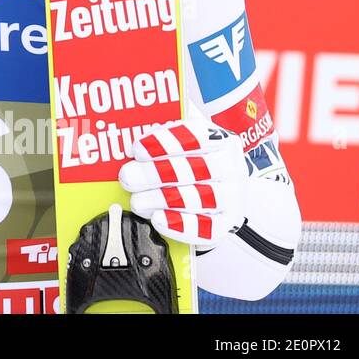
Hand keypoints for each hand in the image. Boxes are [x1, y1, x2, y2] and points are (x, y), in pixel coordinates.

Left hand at [119, 119, 246, 247]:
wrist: (217, 184)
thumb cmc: (190, 159)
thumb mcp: (176, 139)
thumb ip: (157, 132)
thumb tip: (128, 131)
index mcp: (218, 139)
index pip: (195, 136)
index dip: (164, 143)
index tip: (137, 150)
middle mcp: (229, 166)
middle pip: (192, 170)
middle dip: (155, 173)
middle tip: (127, 177)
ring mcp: (231, 196)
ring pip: (198, 199)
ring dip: (162, 200)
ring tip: (137, 201)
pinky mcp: (227, 222)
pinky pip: (207, 227)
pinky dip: (180, 225)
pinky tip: (158, 219)